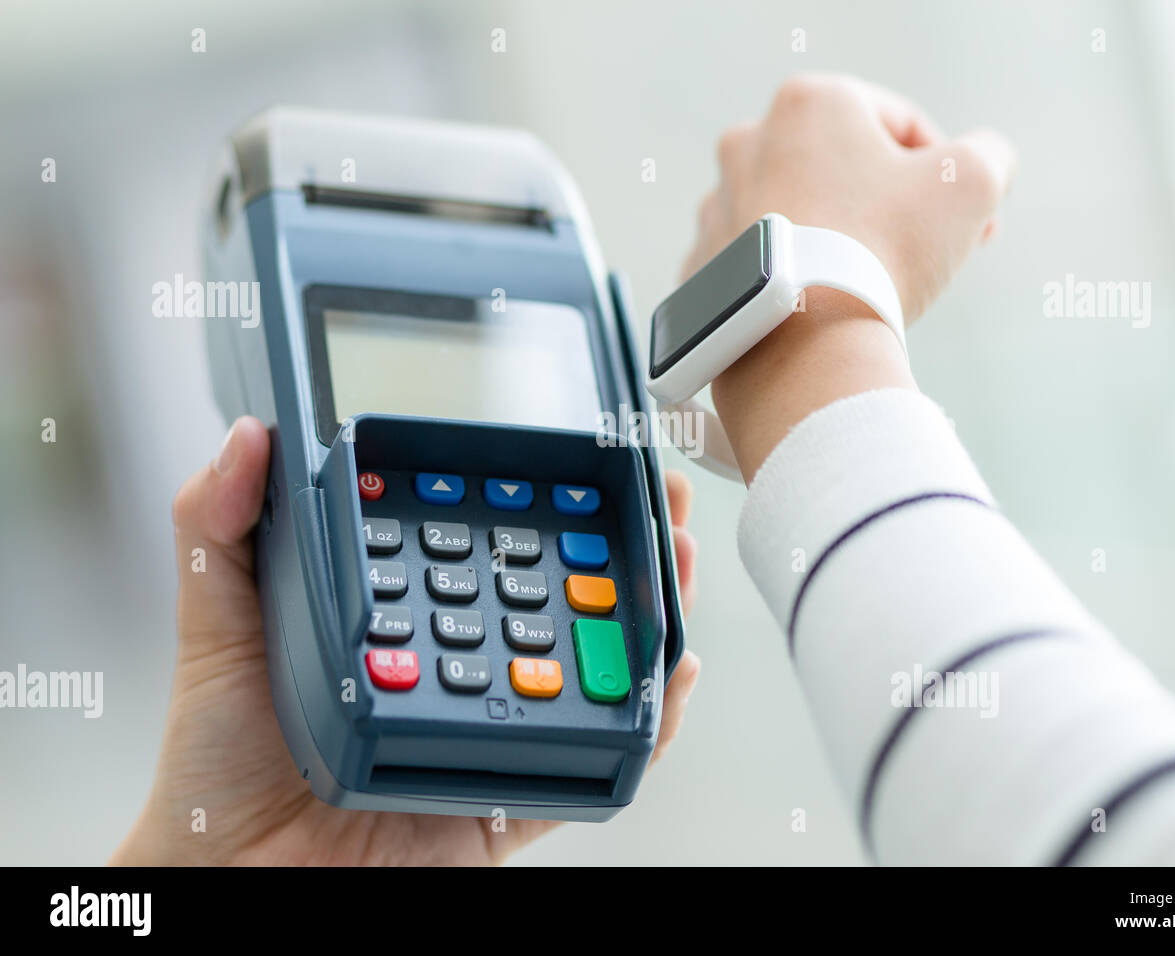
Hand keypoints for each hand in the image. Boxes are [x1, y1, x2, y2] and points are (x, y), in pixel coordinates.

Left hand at [110, 417, 701, 865]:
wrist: (234, 872)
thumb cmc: (221, 763)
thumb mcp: (217, 627)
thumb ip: (221, 530)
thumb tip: (248, 439)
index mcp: (405, 621)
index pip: (489, 548)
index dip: (545, 500)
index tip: (582, 454)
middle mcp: (459, 669)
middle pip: (561, 598)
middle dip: (625, 544)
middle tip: (659, 494)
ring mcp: (490, 728)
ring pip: (591, 667)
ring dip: (650, 613)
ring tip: (676, 560)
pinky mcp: (507, 796)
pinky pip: (589, 762)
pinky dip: (644, 724)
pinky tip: (666, 674)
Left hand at [693, 74, 1015, 480]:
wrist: (805, 348)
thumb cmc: (886, 252)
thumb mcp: (972, 182)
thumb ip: (990, 152)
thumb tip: (983, 158)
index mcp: (807, 103)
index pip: (898, 124)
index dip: (944, 170)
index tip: (965, 222)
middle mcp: (746, 144)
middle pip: (842, 170)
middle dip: (887, 205)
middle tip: (921, 254)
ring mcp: (715, 208)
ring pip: (799, 217)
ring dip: (837, 240)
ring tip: (867, 286)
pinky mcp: (701, 268)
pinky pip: (763, 267)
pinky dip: (794, 281)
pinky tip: (822, 309)